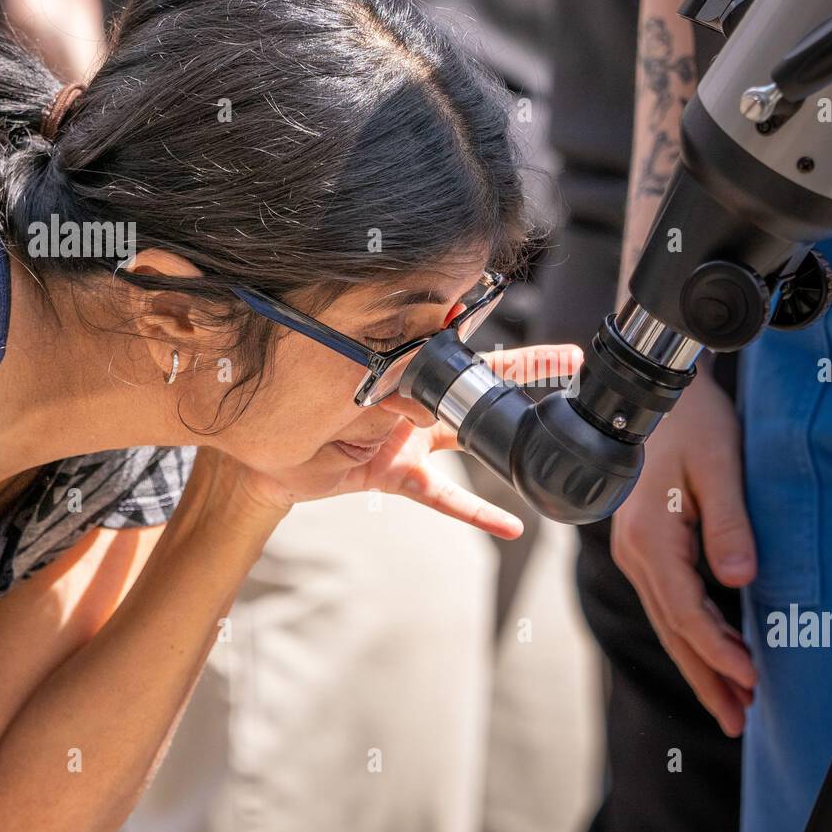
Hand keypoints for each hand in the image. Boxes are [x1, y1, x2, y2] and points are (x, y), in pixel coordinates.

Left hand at [221, 343, 582, 538]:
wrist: (261, 451)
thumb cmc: (294, 399)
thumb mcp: (342, 370)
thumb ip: (386, 367)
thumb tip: (425, 362)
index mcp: (400, 367)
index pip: (454, 343)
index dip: (487, 326)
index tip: (510, 306)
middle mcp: (413, 402)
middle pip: (479, 384)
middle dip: (527, 371)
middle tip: (569, 360)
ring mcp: (412, 441)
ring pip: (470, 435)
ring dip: (509, 438)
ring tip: (551, 438)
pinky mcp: (400, 477)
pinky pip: (445, 497)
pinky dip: (477, 511)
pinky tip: (511, 525)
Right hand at [610, 370, 757, 735]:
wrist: (655, 394)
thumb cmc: (690, 422)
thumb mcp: (719, 466)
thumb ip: (730, 525)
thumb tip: (741, 582)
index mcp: (650, 538)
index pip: (686, 612)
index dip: (720, 651)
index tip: (753, 678)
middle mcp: (635, 553)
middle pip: (672, 631)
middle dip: (707, 679)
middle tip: (739, 721)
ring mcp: (635, 553)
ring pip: (668, 623)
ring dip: (700, 664)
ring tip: (731, 704)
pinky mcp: (645, 548)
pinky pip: (668, 603)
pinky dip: (692, 635)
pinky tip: (715, 654)